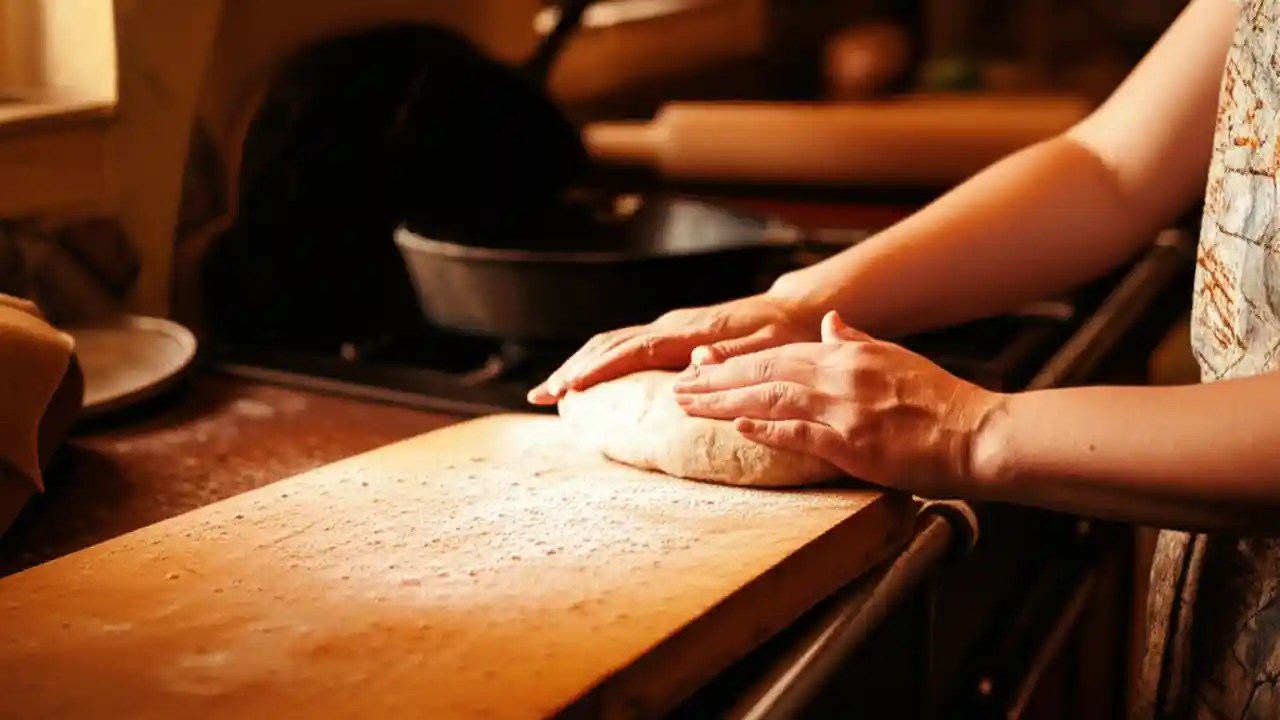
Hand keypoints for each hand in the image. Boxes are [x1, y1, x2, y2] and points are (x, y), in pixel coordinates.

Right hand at [527, 292, 818, 404]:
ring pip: (611, 343)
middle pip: (610, 344)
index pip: (635, 349)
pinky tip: (583, 381)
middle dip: (574, 369)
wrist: (790, 311)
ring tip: (549, 392)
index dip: (601, 368)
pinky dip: (597, 362)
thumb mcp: (769, 348)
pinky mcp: (669, 335)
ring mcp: (668, 328)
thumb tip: (695, 360)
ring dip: (578, 366)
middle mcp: (672, 326)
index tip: (571, 385)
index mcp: (690, 332)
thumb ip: (733, 354)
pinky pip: (623, 347)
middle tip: (541, 395)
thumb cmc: (783, 335)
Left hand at [671, 310, 1005, 497]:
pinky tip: (737, 427)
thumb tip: (829, 322)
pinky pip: (802, 434)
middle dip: (716, 380)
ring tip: (687, 405)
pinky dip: (767, 429)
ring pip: (771, 399)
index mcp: (849, 355)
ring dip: (725, 401)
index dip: (736, 360)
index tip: (702, 364)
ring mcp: (846, 409)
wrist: (980, 434)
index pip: (779, 353)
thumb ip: (857, 340)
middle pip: (764, 372)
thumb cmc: (943, 401)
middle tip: (677, 386)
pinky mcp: (855, 444)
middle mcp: (842, 376)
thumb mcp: (897, 357)